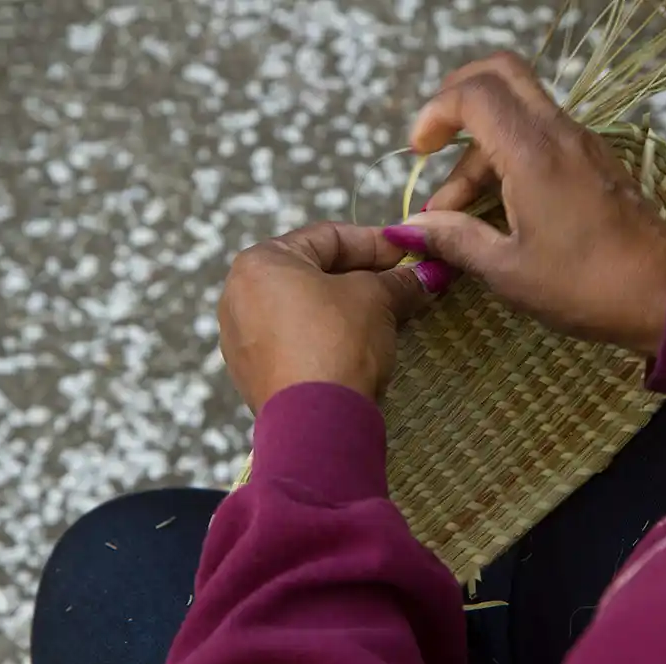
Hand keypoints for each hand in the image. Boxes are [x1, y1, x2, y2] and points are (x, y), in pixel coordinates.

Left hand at [218, 222, 451, 411]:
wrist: (316, 423)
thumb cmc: (338, 341)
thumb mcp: (375, 299)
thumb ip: (399, 281)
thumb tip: (425, 274)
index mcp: (260, 262)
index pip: (328, 237)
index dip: (377, 242)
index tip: (411, 252)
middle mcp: (239, 295)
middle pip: (314, 272)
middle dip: (364, 276)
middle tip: (405, 282)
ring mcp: (242, 339)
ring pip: (305, 310)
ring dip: (348, 308)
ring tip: (391, 315)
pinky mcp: (253, 376)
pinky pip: (296, 342)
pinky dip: (329, 337)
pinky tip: (362, 347)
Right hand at [382, 52, 665, 355]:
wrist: (665, 295)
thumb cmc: (585, 286)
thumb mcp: (507, 270)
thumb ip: (455, 240)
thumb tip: (410, 230)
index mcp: (533, 154)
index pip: (474, 94)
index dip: (435, 112)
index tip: (418, 153)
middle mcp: (558, 134)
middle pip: (501, 75)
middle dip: (457, 99)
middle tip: (433, 144)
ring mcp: (581, 144)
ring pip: (518, 112)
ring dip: (480, 148)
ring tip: (456, 215)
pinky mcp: (594, 162)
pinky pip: (541, 137)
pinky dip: (509, 158)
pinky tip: (495, 209)